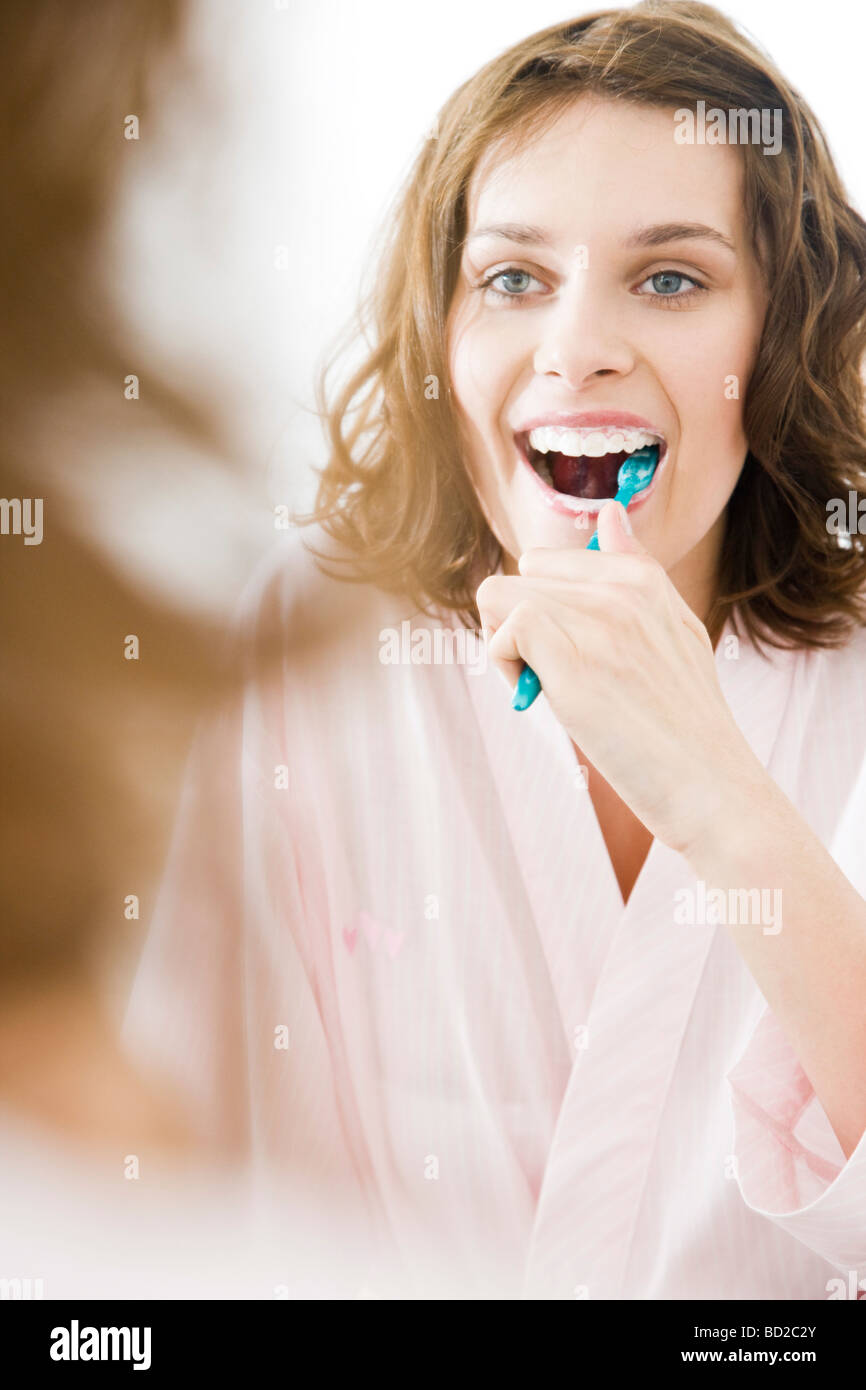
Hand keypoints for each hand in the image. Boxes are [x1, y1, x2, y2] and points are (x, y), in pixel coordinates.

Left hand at [476, 501, 765, 857]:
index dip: (542, 608)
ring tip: (551, 687)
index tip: (569, 651)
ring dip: (508, 646)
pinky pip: (501, 630)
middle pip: (518, 576)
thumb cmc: (685, 722)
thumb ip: (636, 570)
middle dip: (519, 623)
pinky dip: (504, 665)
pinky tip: (540, 696)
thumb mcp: (675, 629)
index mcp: (642, 577)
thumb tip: (611, 514)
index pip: (546, 561)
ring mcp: (597, 621)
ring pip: (498, 598)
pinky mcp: (573, 660)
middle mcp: (620, 588)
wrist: (712, 786)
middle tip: (556, 676)